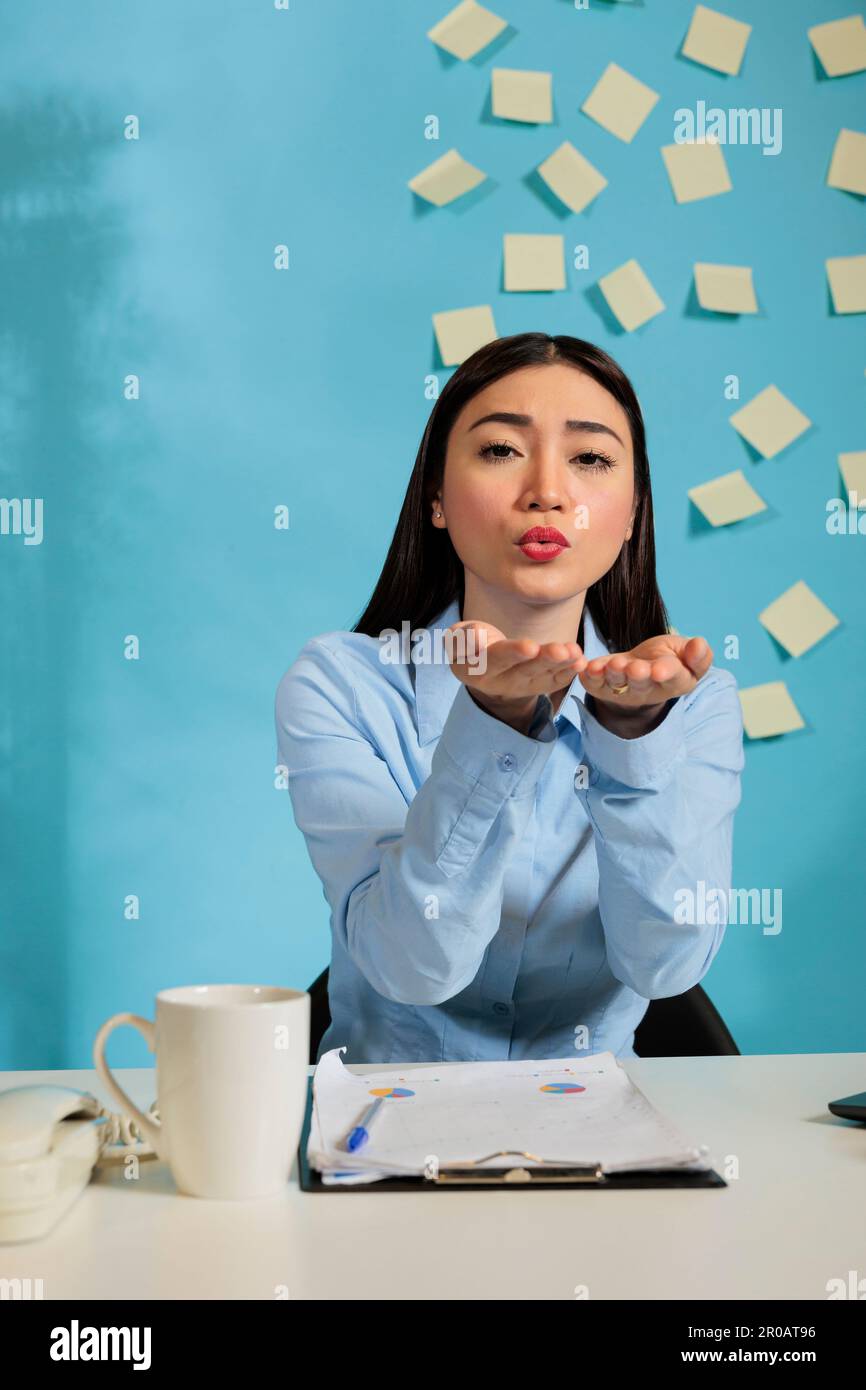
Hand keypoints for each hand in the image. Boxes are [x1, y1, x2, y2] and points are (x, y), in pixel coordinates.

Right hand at [445, 619, 586, 730]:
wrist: (483, 660)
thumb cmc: (469, 643)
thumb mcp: (457, 638)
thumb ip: (462, 638)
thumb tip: (478, 638)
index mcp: (476, 671)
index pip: (495, 660)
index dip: (512, 653)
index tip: (530, 646)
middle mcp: (501, 683)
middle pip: (524, 671)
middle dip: (544, 660)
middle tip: (561, 651)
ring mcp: (523, 686)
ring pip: (543, 675)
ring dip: (562, 664)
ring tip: (576, 652)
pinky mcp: (539, 685)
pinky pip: (556, 681)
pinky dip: (569, 672)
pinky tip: (581, 661)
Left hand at [580, 634, 712, 712]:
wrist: (638, 668)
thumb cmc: (664, 658)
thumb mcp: (684, 652)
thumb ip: (697, 654)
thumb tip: (700, 644)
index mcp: (674, 682)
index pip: (673, 678)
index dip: (667, 673)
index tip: (660, 669)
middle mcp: (646, 690)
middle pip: (642, 684)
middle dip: (638, 676)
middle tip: (635, 669)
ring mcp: (621, 689)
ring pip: (617, 682)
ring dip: (614, 673)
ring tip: (614, 664)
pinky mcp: (600, 685)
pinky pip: (593, 680)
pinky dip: (589, 672)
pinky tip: (586, 664)